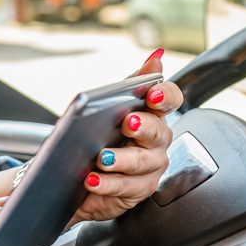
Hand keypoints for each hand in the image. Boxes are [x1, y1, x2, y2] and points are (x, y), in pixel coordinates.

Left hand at [72, 48, 182, 223]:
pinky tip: (92, 179)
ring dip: (122, 160)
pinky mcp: (138, 190)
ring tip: (102, 158)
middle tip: (127, 124)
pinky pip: (126, 187)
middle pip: (159, 132)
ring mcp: (151, 167)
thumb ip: (132, 83)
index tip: (152, 94)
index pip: (170, 99)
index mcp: (152, 114)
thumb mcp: (108, 105)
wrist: (75, 175)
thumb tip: (156, 56)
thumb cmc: (98, 135)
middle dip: (143, 127)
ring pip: (142, 163)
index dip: (165, 96)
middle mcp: (157, 141)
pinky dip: (108, 184)